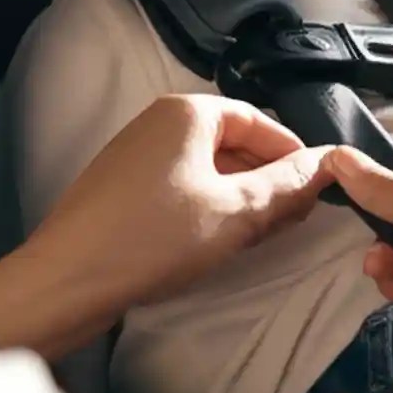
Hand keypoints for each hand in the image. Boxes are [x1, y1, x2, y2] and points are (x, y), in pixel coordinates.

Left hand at [0, 95, 332, 357]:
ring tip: (264, 232)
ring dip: (241, 195)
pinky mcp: (122, 188)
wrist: (66, 281)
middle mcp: (159, 121)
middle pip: (233, 141)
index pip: (259, 120)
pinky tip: (220, 239)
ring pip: (208, 167)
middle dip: (268, 177)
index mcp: (187, 112)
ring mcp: (136, 153)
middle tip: (295, 217)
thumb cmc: (154, 238)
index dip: (294, 154)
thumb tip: (326, 164)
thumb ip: (286, 185)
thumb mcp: (235, 212)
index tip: (318, 190)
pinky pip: (182, 185)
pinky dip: (210, 206)